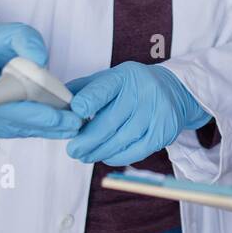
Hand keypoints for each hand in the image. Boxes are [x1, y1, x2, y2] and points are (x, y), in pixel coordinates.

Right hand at [0, 17, 81, 139]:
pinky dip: (32, 128)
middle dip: (45, 123)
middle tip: (75, 123)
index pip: (4, 102)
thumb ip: (28, 41)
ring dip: (41, 129)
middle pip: (11, 120)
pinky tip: (54, 126)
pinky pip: (9, 130)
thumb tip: (42, 61)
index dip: (32, 113)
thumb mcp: (11, 31)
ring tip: (70, 126)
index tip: (58, 117)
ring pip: (12, 129)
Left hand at [66, 62, 209, 165]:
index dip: (88, 101)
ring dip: (100, 152)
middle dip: (88, 139)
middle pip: (111, 121)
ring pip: (123, 139)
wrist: (175, 91)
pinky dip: (118, 157)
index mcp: (124, 76)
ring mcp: (157, 111)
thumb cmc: (133, 87)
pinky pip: (137, 150)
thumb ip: (84, 89)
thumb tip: (56, 102)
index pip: (104, 88)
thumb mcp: (110, 79)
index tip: (73, 113)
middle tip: (73, 150)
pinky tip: (106, 157)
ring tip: (85, 156)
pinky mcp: (165, 130)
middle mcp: (143, 91)